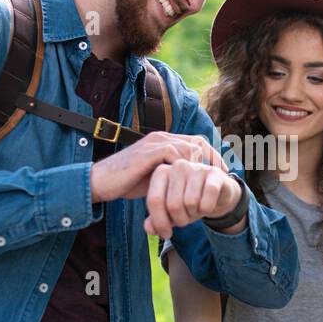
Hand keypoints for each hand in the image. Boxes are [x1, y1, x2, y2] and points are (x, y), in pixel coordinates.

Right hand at [91, 132, 226, 203]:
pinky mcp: (149, 152)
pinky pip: (176, 155)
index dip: (212, 156)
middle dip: (212, 159)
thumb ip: (172, 174)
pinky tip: (190, 184)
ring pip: (190, 148)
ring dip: (200, 167)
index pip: (196, 141)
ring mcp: (155, 142)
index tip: (222, 173)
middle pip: (198, 141)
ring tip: (206, 183)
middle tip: (220, 177)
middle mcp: (161, 137)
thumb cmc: (126, 182)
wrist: (100, 182)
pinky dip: (186, 169)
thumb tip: (191, 184)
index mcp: (163, 141)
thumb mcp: (156, 177)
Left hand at [142, 158, 241, 238]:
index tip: (166, 234)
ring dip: (194, 214)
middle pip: (173, 205)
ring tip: (197, 209)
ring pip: (190, 203)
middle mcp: (177, 166)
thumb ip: (156, 220)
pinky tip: (208, 206)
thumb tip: (149, 229)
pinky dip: (207, 209)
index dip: (160, 223)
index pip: (154, 200)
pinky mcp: (215, 174)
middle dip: (180, 220)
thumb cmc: (190, 200)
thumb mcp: (171, 212)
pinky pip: (207, 200)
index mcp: (161, 172)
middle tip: (185, 220)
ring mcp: (197, 168)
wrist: (218, 192)